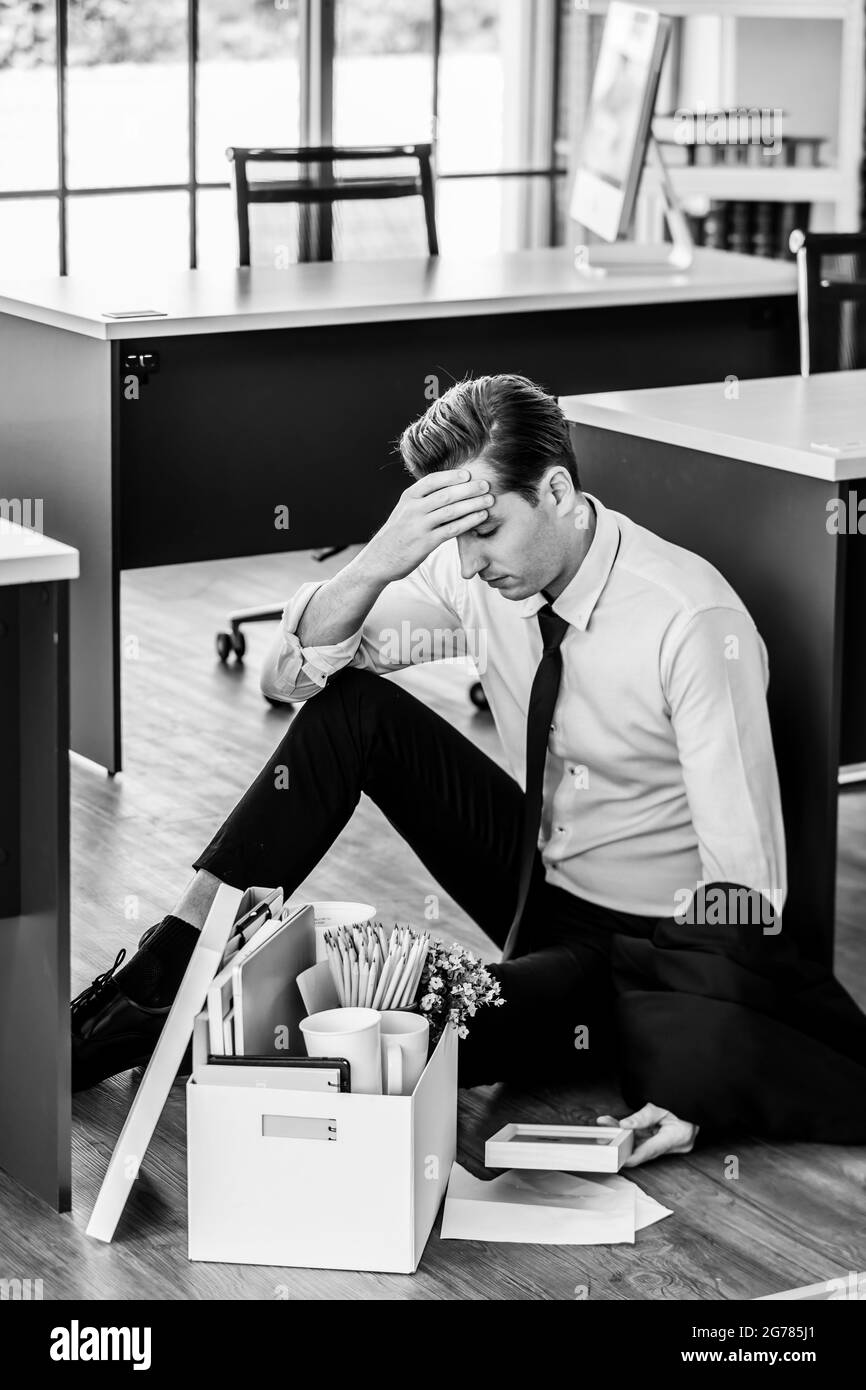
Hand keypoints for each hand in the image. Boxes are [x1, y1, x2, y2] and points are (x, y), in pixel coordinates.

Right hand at [362, 469, 493, 582]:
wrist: (379, 560)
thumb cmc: (397, 535)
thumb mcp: (404, 511)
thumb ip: (422, 500)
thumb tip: (446, 488)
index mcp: (408, 498)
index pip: (432, 480)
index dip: (452, 476)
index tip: (469, 473)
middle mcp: (413, 509)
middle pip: (446, 494)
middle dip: (469, 488)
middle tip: (486, 484)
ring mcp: (419, 526)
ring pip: (451, 510)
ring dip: (473, 504)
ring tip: (489, 500)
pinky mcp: (426, 543)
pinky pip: (451, 529)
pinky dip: (468, 522)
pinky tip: (481, 517)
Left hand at [597, 1104, 697, 1166]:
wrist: (694, 1094)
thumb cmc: (682, 1098)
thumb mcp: (661, 1105)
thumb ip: (643, 1117)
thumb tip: (625, 1125)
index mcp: (679, 1136)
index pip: (651, 1150)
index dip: (633, 1155)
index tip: (618, 1159)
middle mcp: (677, 1143)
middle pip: (645, 1147)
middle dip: (623, 1140)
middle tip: (605, 1134)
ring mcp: (674, 1142)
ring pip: (645, 1143)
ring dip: (626, 1135)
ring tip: (608, 1125)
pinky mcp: (669, 1139)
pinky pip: (649, 1138)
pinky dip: (634, 1133)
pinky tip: (619, 1126)